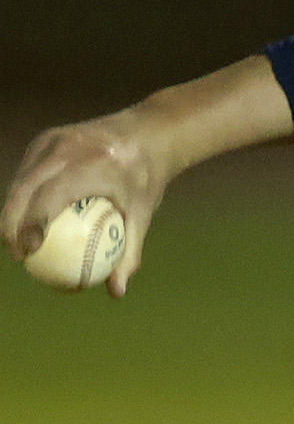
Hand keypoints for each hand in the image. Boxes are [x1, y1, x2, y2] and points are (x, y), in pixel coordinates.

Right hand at [2, 55, 293, 297]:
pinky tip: (24, 221)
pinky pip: (28, 172)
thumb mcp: (144, 212)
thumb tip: (117, 291)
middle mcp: (69, 148)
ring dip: (12, 211)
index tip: (27, 253)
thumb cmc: (147, 178)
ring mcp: (55, 139)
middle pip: (25, 189)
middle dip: (11, 224)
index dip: (32, 224)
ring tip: (17, 242)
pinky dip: (22, 195)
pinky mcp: (48, 138)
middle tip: (18, 255)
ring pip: (21, 181)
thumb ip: (130, 251)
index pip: (51, 196)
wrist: (150, 131)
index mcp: (93, 164)